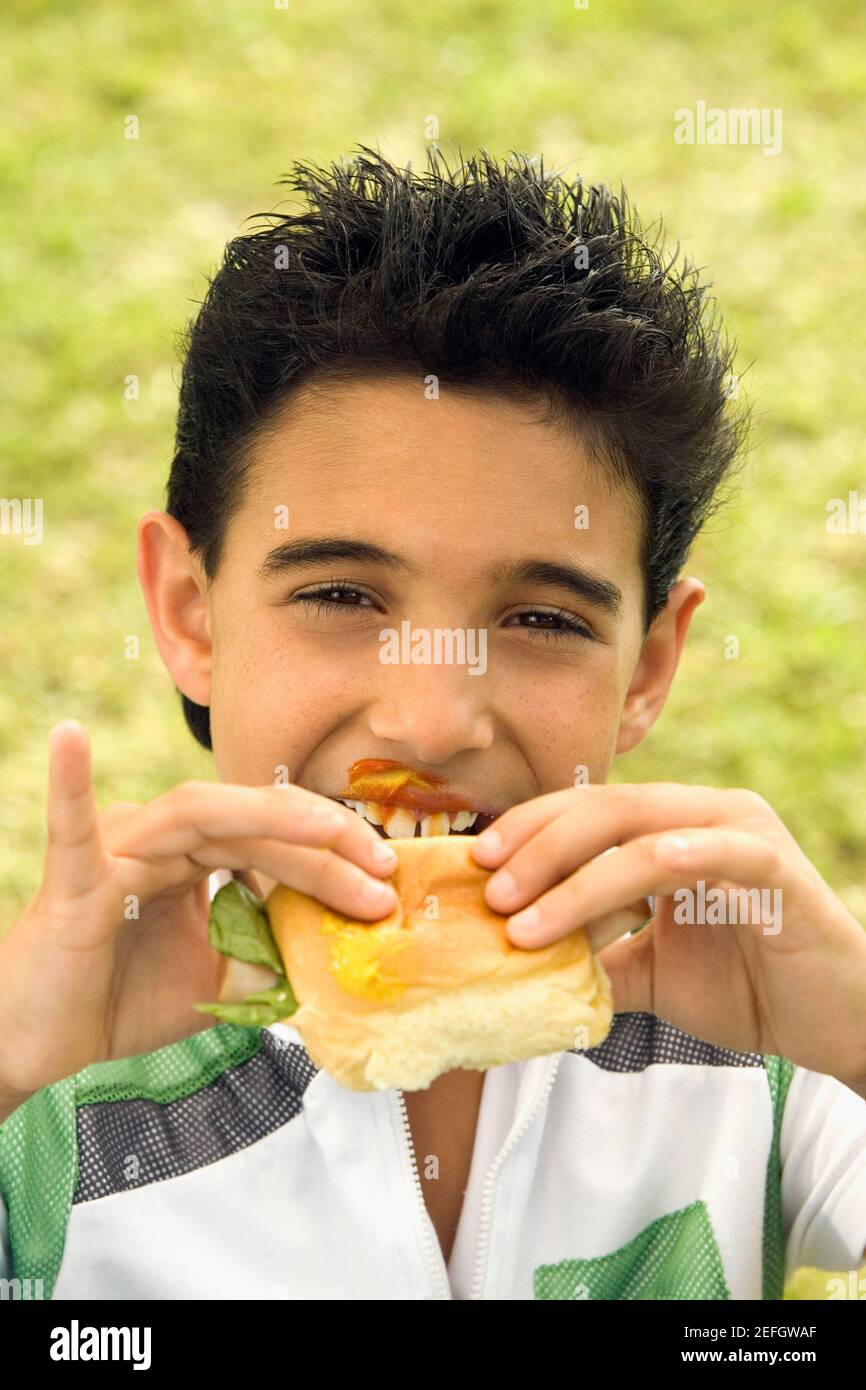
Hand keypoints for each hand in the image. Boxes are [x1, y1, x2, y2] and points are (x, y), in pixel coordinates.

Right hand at [0, 720, 398, 1112]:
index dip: (332, 855)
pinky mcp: (75, 879)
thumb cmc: (118, 1001)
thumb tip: (327, 954)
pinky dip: (69, 781)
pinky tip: (71, 737)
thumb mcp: (214, 982)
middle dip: (323, 843)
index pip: (273, 841)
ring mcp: (117, 851)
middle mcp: (159, 838)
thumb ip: (264, 959)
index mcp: (190, 855)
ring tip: (332, 828)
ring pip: (200, 815)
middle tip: (383, 870)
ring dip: (272, 821)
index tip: (387, 880)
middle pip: (252, 825)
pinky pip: (72, 827)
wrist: (43, 1047)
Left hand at [471, 783, 865, 1085]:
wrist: (833, 1023)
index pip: (585, 809)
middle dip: (536, 848)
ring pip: (641, 835)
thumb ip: (593, 957)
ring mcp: (742, 833)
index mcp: (673, 825)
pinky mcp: (775, 868)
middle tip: (490, 892)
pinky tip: (619, 885)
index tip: (475, 864)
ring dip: (575, 877)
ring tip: (524, 921)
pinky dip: (667, 862)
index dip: (527, 829)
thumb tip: (514, 965)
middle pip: (602, 809)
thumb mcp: (649, 972)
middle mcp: (705, 813)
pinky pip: (714, 854)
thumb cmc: (746, 986)